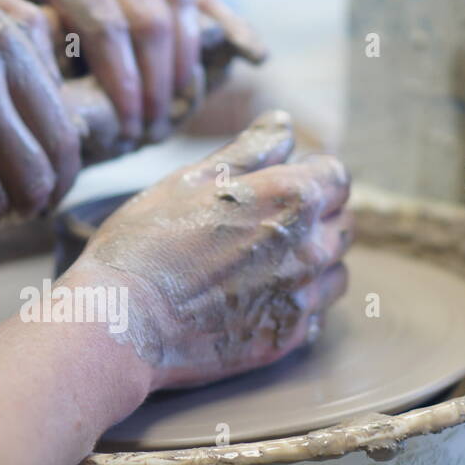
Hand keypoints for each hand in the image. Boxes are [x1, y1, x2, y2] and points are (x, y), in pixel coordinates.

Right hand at [71, 111, 352, 390]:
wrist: (122, 322)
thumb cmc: (147, 243)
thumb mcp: (190, 179)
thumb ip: (248, 150)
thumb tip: (282, 123)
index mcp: (291, 199)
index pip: (336, 177)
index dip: (311, 174)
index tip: (283, 181)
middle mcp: (310, 249)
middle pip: (342, 224)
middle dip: (318, 217)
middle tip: (270, 222)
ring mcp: (300, 299)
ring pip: (335, 273)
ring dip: (314, 263)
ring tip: (267, 264)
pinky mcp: (284, 340)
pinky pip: (314, 317)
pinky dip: (298, 305)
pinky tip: (260, 301)